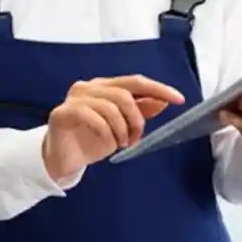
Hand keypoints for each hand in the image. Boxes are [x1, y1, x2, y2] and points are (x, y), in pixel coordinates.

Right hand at [42, 75, 185, 180]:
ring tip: (122, 143)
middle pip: (124, 94)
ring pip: (110, 106)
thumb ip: (139, 112)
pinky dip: (105, 131)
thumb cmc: (91, 140)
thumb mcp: (122, 128)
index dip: (158, 89)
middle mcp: (89, 87)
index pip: (135, 81)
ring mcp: (74, 98)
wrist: (62, 160)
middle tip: (136, 138)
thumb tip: (162, 101)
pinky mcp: (62, 112)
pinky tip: (108, 143)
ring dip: (122, 129)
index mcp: (104, 86)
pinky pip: (91, 116)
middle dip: (137, 119)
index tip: (179, 99)